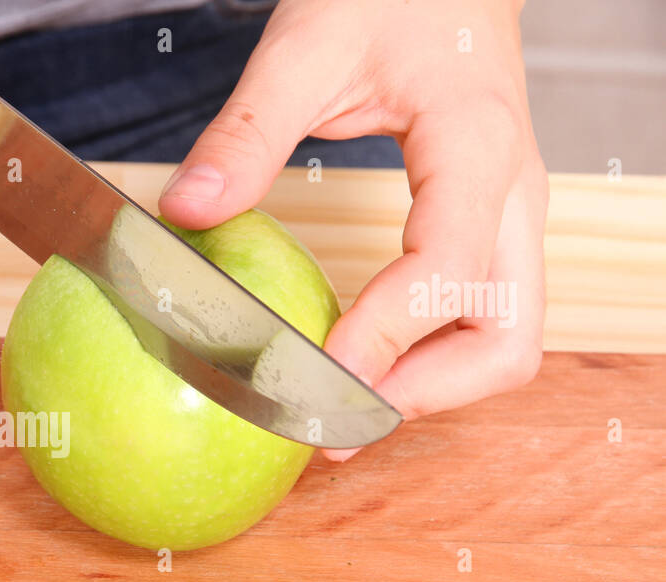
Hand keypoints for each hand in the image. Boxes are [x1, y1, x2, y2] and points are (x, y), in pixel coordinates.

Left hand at [158, 0, 548, 460]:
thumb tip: (185, 211)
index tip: (315, 379)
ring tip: (343, 407)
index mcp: (475, 149)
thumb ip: (246, 131)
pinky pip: (479, 319)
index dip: (386, 339)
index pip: (449, 271)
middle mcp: (510, 198)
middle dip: (425, 394)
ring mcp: (508, 219)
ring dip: (431, 390)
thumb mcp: (306, 46)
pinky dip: (427, 360)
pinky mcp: (488, 230)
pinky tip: (361, 366)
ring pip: (502, 342)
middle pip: (505, 339)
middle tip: (335, 421)